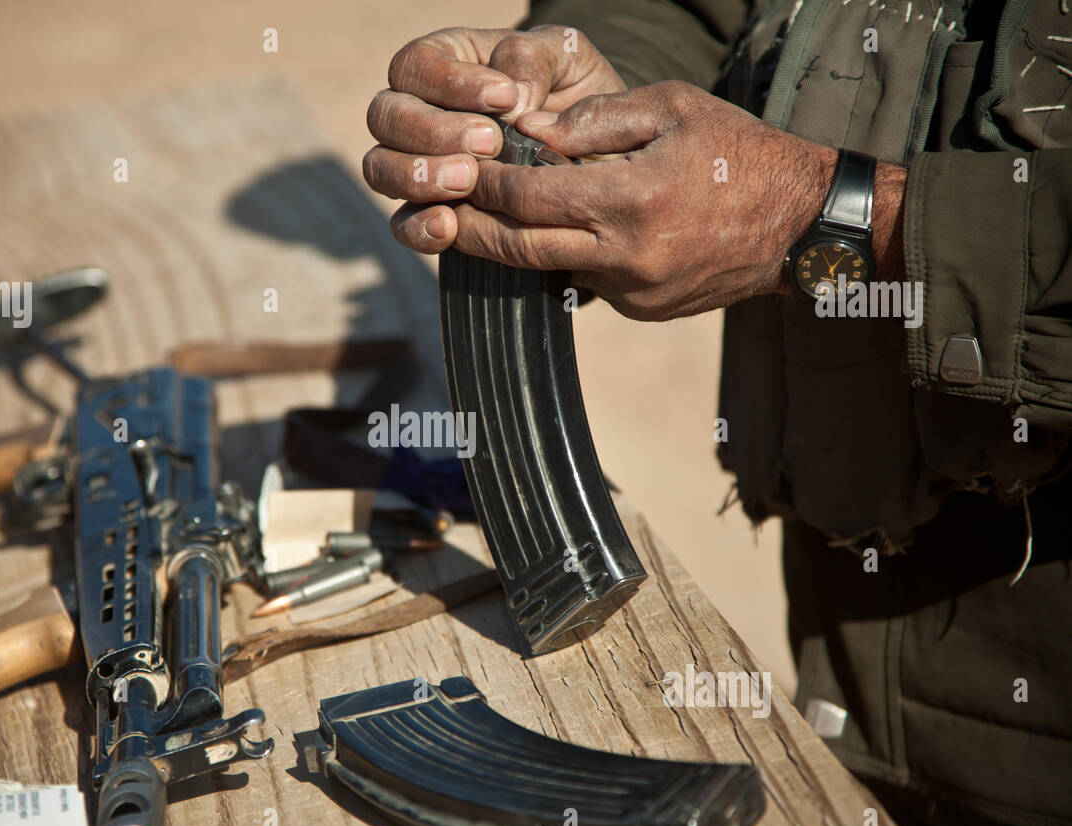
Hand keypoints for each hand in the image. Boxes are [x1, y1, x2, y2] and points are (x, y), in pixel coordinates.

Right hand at [363, 25, 624, 246]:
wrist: (591, 158)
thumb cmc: (572, 95)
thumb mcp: (565, 60)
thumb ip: (535, 60)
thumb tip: (510, 101)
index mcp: (443, 63)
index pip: (417, 65)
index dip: (449, 82)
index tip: (504, 98)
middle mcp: (416, 112)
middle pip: (386, 116)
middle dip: (433, 131)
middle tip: (488, 144)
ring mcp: (413, 165)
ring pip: (380, 168)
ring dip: (419, 177)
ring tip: (469, 182)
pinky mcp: (426, 213)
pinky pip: (402, 224)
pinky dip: (419, 227)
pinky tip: (450, 225)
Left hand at [428, 81, 845, 320]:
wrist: (802, 225)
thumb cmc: (739, 152)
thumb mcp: (671, 108)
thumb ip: (594, 119)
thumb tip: (527, 132)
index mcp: (630, 201)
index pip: (527, 197)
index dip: (482, 182)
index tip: (454, 167)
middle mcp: (625, 257)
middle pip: (518, 247)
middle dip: (469, 228)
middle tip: (431, 210)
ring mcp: (632, 292)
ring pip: (548, 267)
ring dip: (513, 243)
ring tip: (483, 216)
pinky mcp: (640, 310)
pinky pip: (585, 280)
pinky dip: (567, 254)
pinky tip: (565, 229)